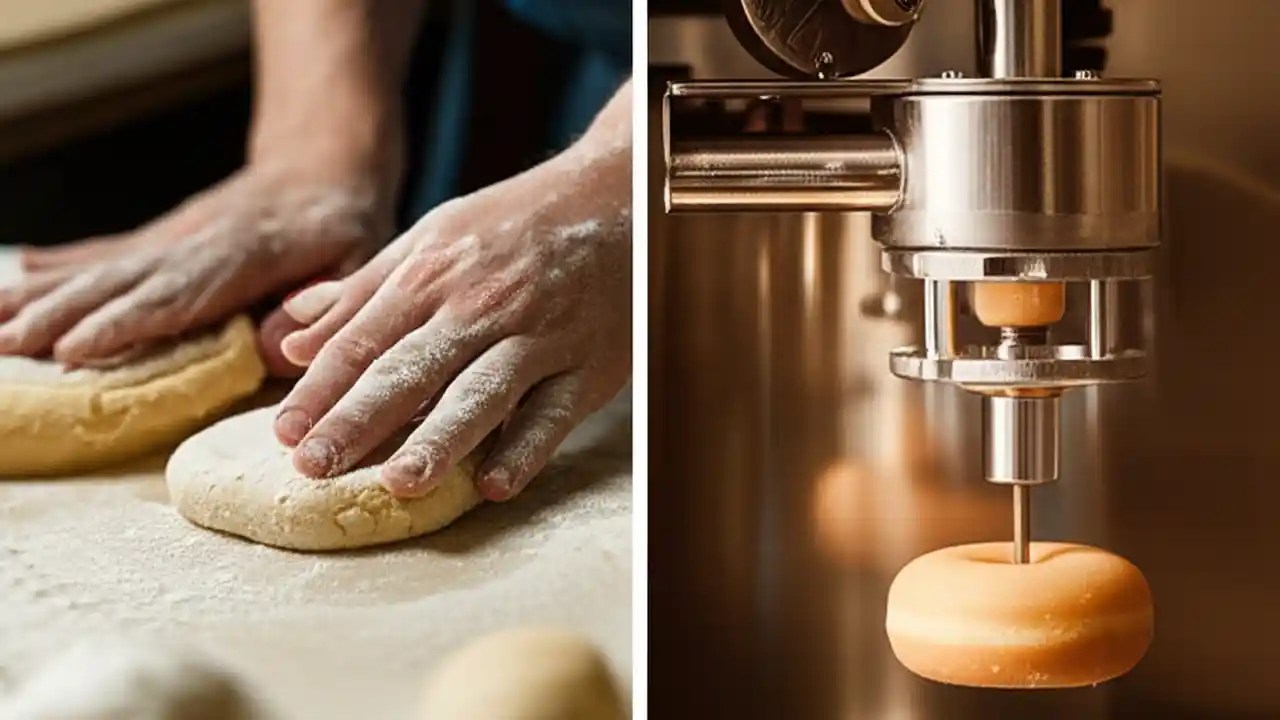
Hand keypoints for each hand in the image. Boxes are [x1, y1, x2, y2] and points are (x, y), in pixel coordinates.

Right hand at [0, 160, 396, 371]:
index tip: (74, 347)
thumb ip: (326, 307)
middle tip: (6, 346)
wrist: (325, 166)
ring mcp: (174, 238)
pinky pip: (107, 252)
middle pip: (121, 282)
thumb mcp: (361, 265)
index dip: (127, 322)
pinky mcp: (165, 237)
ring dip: (45, 295)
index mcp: (245, 257)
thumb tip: (277, 351)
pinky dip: (60, 264)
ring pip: (101, 268)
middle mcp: (196, 244)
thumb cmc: (348, 227)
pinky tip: (19, 273)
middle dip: (61, 315)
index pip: (179, 294)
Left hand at [272, 142, 630, 500]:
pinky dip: (526, 449)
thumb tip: (294, 337)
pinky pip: (553, 413)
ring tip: (397, 483)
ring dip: (440, 439)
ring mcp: (538, 336)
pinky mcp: (587, 365)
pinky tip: (494, 485)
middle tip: (312, 468)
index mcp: (435, 273)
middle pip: (410, 370)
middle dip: (357, 420)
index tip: (284, 433)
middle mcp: (481, 305)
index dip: (321, 389)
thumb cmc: (518, 221)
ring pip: (481, 394)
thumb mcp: (434, 237)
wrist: (618, 194)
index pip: (364, 340)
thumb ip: (365, 291)